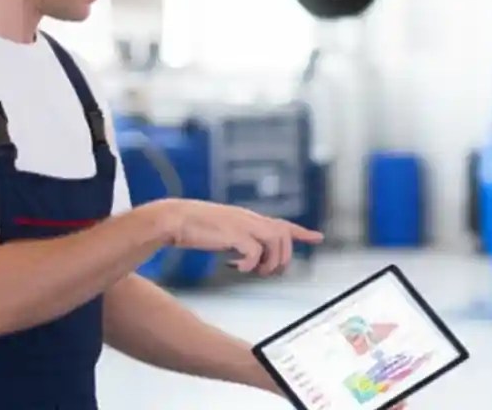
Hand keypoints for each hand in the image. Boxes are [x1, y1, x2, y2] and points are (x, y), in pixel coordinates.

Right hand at [153, 199, 323, 275]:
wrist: (173, 218)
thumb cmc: (194, 227)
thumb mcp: (223, 230)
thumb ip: (239, 238)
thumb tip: (248, 255)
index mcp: (249, 219)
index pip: (282, 224)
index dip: (301, 232)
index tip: (318, 237)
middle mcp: (250, 219)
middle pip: (283, 235)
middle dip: (282, 258)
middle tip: (267, 272)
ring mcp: (242, 225)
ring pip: (274, 241)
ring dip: (268, 262)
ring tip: (253, 271)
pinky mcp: (231, 234)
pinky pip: (253, 251)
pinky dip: (248, 264)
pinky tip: (234, 267)